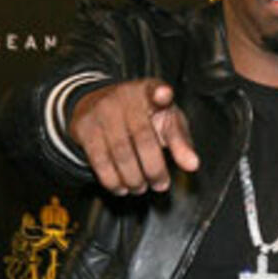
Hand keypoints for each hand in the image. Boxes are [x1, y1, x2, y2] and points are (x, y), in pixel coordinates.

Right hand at [68, 78, 199, 194]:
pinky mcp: (84, 127)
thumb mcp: (165, 121)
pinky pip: (99, 160)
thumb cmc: (142, 117)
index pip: (155, 90)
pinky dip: (112, 180)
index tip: (164, 94)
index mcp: (149, 91)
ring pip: (120, 153)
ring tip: (141, 188)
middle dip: (154, 169)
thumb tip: (193, 165)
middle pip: (143, 138)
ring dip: (134, 179)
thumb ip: (181, 142)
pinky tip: (121, 187)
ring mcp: (102, 111)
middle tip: (161, 185)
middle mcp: (124, 97)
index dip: (160, 93)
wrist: (97, 106)